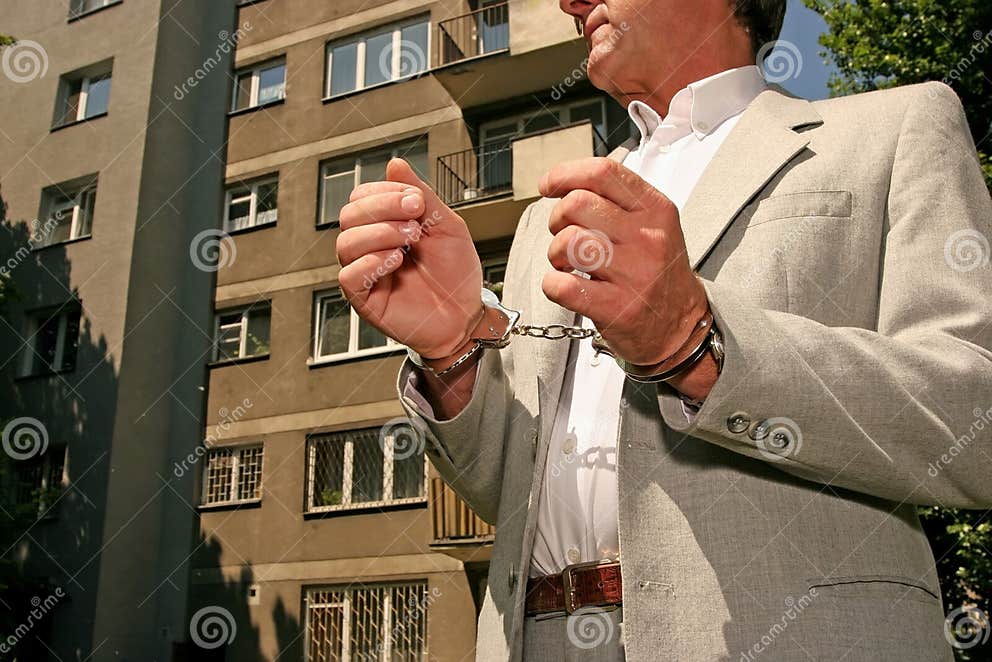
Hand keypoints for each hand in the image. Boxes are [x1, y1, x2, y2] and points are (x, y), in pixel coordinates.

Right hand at [336, 158, 482, 358]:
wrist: (467, 315)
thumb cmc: (456, 274)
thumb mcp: (446, 226)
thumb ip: (421, 195)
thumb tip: (395, 164)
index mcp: (385, 226)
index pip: (362, 196)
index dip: (386, 192)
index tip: (417, 200)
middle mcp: (370, 247)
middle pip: (349, 214)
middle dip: (384, 209)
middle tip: (416, 220)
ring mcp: (366, 273)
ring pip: (346, 242)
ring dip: (381, 233)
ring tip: (410, 241)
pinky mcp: (365, 300)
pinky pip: (348, 276)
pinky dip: (370, 263)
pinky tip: (396, 261)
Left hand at [538, 157, 709, 366]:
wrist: (681, 327)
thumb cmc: (658, 275)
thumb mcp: (652, 226)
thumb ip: (616, 202)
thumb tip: (565, 185)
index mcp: (655, 210)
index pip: (603, 172)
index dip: (565, 174)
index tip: (549, 185)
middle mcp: (646, 237)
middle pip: (577, 204)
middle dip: (557, 217)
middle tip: (564, 234)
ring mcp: (632, 273)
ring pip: (568, 241)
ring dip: (556, 252)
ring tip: (568, 263)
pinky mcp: (616, 307)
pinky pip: (562, 285)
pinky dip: (552, 285)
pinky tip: (566, 286)